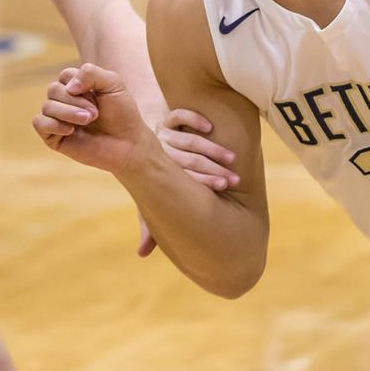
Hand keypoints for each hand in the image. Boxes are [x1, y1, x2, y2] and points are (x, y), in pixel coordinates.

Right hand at [32, 62, 156, 175]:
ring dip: (69, 113)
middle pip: (54, 89)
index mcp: (76, 86)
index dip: (80, 83)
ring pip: (47, 106)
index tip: (98, 94)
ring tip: (88, 121)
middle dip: (75, 100)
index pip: (65, 75)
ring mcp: (57, 119)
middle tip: (95, 114)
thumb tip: (68, 86)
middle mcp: (64, 101)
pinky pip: (39, 123)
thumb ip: (92, 73)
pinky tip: (70, 130)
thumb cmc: (121, 113)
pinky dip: (53, 124)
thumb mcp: (113, 84)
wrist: (127, 143)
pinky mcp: (53, 137)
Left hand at [134, 108, 240, 257]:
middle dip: (213, 170)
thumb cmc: (148, 179)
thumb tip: (141, 255)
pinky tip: (209, 127)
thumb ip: (147, 225)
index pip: (182, 180)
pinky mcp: (165, 117)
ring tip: (233, 158)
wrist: (134, 142)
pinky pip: (178, 115)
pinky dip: (194, 119)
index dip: (204, 184)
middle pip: (189, 161)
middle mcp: (158, 154)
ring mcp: (161, 134)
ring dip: (212, 149)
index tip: (225, 190)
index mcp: (155, 175)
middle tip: (235, 180)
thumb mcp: (146, 199)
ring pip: (189, 140)